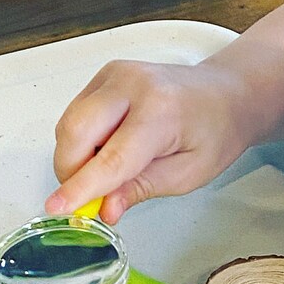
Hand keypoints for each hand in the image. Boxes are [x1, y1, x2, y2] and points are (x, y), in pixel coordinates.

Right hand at [45, 59, 251, 222]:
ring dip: (76, 156)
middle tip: (92, 196)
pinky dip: (81, 140)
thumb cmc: (214, 131)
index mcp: (161, 112)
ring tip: (112, 168)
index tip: (58, 207)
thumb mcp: (188, 174)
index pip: (111, 158)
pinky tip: (109, 147)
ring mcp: (115, 74)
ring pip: (69, 123)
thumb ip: (141, 189)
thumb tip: (105, 209)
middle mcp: (133, 85)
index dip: (81, 187)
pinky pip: (75, 113)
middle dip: (72, 172)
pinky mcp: (105, 75)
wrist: (225, 92)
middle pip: (76, 132)